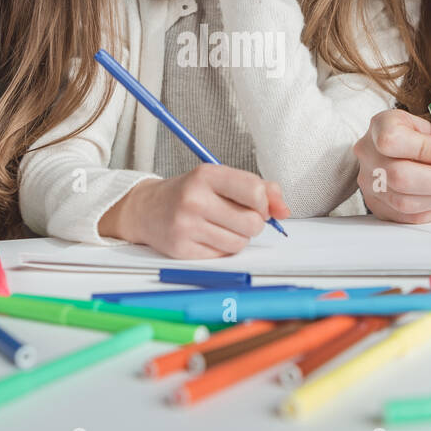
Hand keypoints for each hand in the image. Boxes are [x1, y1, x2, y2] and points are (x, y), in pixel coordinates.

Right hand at [106, 164, 289, 259]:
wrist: (146, 208)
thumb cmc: (191, 192)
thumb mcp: (221, 179)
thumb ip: (259, 188)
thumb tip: (284, 210)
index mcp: (207, 175)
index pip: (255, 192)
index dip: (265, 203)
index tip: (257, 205)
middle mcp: (194, 199)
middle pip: (252, 223)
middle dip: (253, 223)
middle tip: (238, 217)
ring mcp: (186, 225)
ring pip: (239, 243)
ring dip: (237, 238)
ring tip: (220, 226)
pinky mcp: (181, 249)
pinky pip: (222, 256)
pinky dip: (221, 249)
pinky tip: (207, 237)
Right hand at [354, 109, 430, 222]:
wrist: (413, 157)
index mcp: (383, 125)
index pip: (392, 140)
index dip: (424, 150)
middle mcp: (369, 153)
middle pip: (398, 176)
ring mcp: (369, 183)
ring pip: (403, 201)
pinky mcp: (377, 206)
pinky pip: (407, 217)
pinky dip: (430, 210)